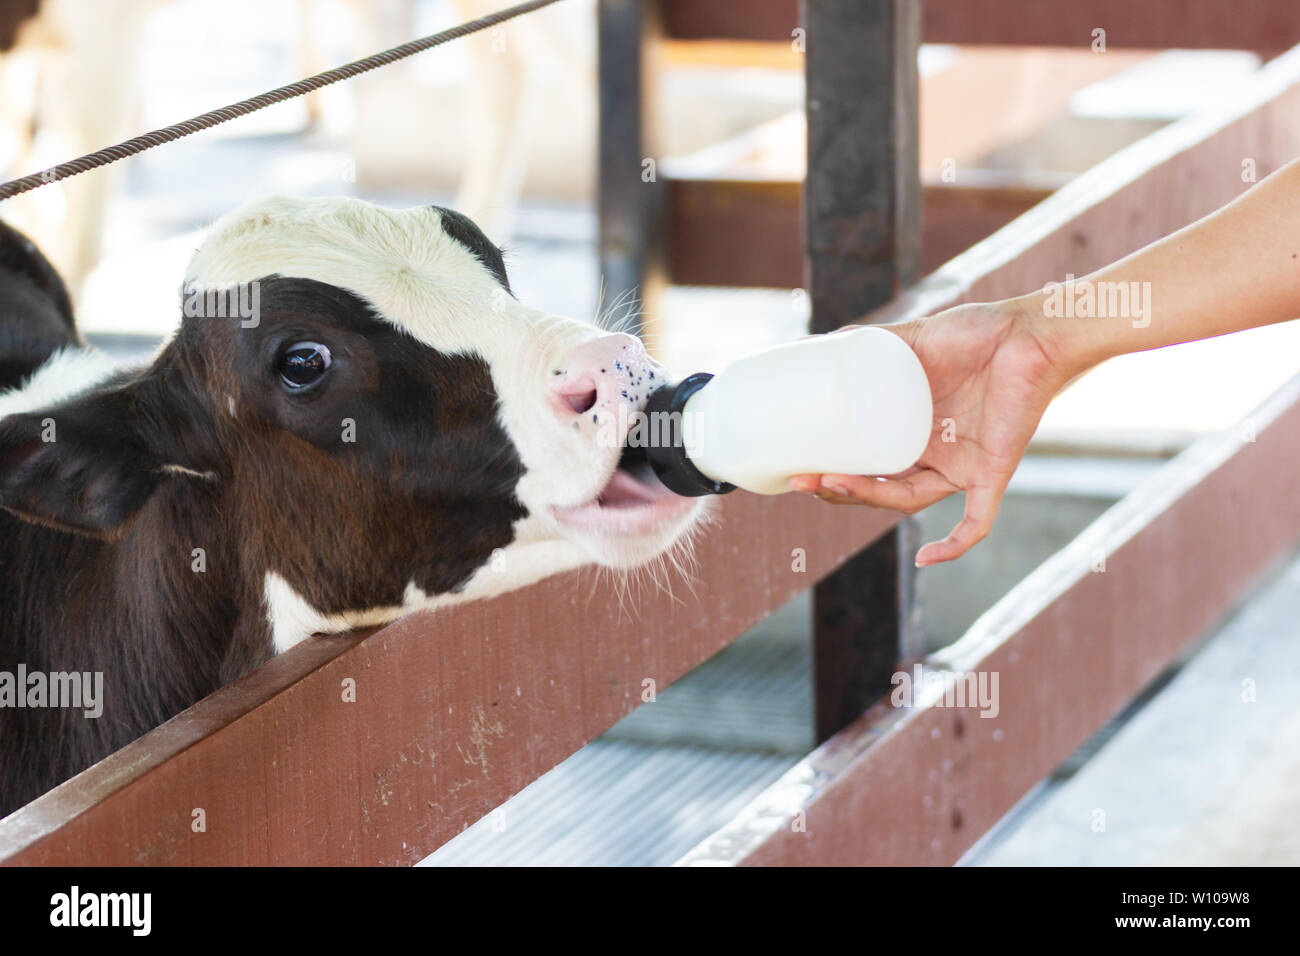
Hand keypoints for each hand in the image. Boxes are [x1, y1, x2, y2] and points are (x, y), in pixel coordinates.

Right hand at [789, 298, 1074, 565]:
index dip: (832, 472)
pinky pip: (975, 522)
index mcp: (913, 431)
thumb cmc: (979, 332)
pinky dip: (953, 545)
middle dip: (837, 490)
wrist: (1032, 332)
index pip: (866, 463)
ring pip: (908, 500)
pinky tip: (927, 558)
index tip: (798, 466)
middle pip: (878, 487)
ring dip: (868, 499)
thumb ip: (872, 342)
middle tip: (803, 479)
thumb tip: (824, 343)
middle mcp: (933, 455)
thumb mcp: (914, 339)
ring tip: (831, 484)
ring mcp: (961, 466)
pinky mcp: (992, 472)